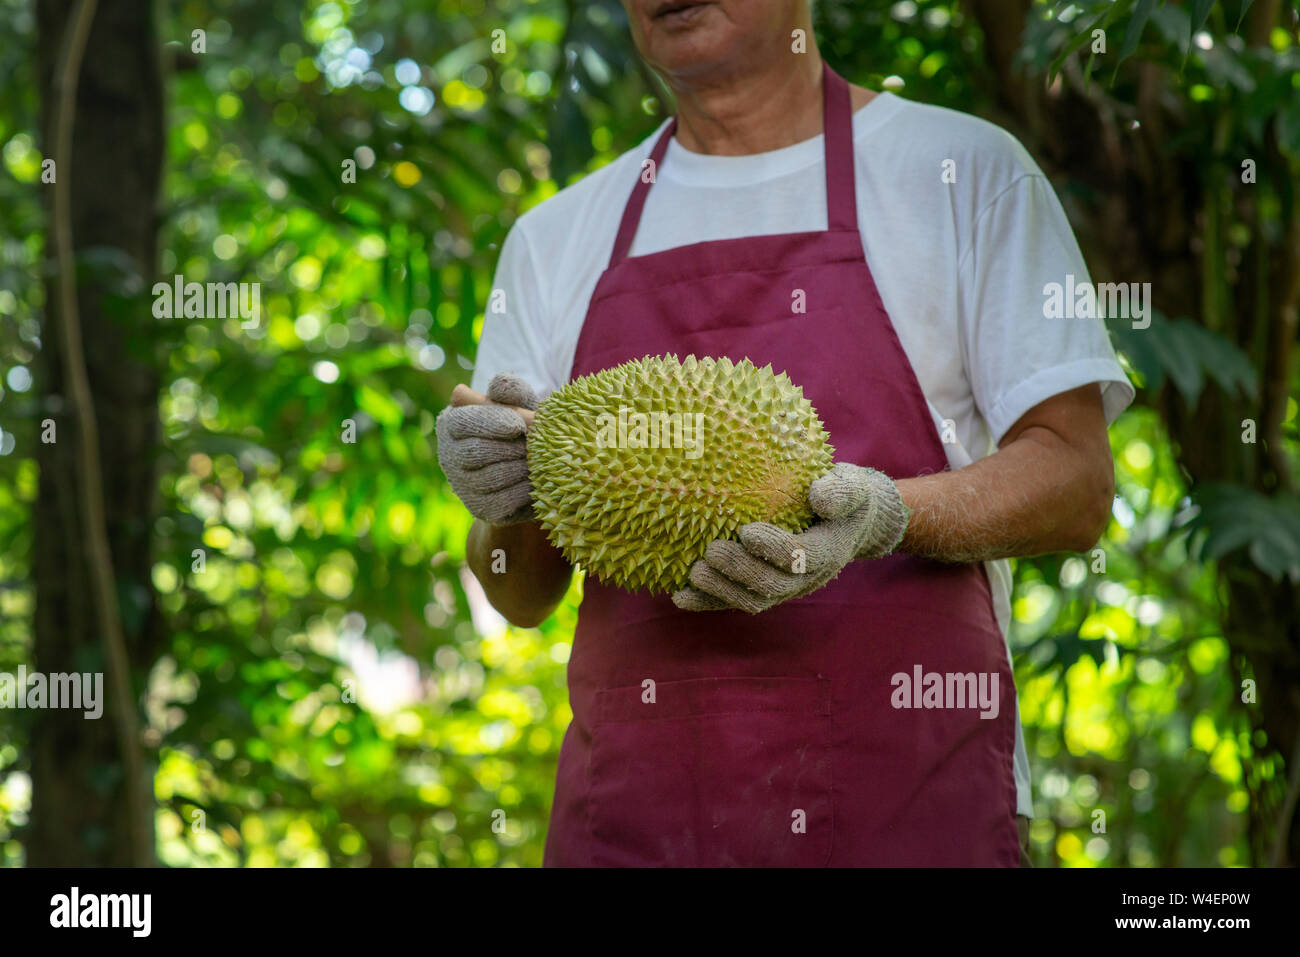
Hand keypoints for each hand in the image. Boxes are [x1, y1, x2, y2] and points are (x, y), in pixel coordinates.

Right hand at [435, 372, 538, 524]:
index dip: (490, 423)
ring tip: (538, 461)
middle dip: (510, 449)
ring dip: (519, 469)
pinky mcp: (479, 508)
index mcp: (453, 422)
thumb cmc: (526, 429)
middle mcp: (449, 454)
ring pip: (489, 478)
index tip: (518, 426)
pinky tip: (536, 482)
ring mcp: (462, 485)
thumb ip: (511, 390)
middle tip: (534, 446)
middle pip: (474, 452)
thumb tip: (498, 386)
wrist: (537, 471)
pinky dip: (523, 491)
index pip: (462, 422)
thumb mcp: (522, 405)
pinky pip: (501, 501)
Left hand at [672, 462, 909, 613]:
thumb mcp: (854, 486)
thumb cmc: (845, 498)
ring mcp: (786, 589)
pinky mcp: (766, 592)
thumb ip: (842, 490)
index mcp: (827, 551)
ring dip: (721, 591)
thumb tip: (818, 497)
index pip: (800, 558)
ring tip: (694, 573)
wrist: (849, 525)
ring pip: (753, 601)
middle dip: (739, 572)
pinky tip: (680, 596)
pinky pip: (736, 601)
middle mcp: (806, 578)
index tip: (746, 531)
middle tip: (712, 551)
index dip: (773, 549)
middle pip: (772, 586)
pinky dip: (709, 603)